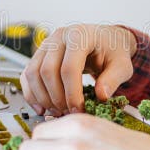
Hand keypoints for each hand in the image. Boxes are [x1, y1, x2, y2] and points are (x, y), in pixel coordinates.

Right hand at [20, 24, 136, 114]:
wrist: (105, 40)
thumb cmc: (112, 51)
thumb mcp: (121, 64)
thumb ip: (113, 79)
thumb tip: (101, 96)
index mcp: (80, 36)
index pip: (69, 67)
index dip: (72, 93)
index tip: (79, 109)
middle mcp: (59, 37)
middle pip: (47, 71)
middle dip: (56, 97)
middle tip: (68, 113)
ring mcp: (46, 45)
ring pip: (33, 74)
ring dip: (43, 98)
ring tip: (58, 112)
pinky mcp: (39, 55)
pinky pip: (27, 75)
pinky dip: (31, 94)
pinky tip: (43, 108)